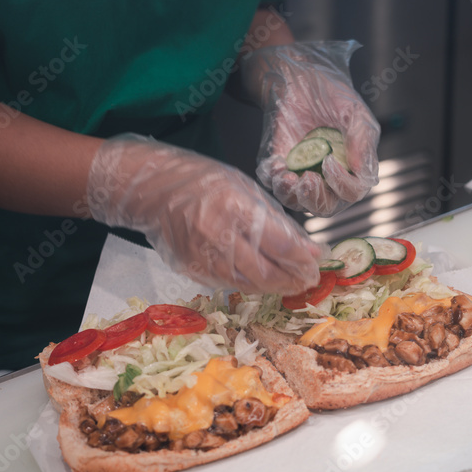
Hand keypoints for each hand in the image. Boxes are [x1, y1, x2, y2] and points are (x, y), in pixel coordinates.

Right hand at [86, 135, 320, 293]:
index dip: (302, 260)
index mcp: (236, 207)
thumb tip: (309, 249)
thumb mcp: (247, 189)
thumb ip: (278, 221)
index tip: (316, 263)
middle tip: (307, 280)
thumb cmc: (205, 183)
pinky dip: (250, 284)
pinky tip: (262, 279)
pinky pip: (228, 284)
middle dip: (292, 280)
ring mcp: (202, 256)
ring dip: (274, 287)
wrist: (155, 191)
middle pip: (266, 272)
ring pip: (248, 284)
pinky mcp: (192, 269)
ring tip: (290, 282)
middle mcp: (218, 234)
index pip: (280, 243)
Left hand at [246, 41, 380, 216]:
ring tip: (288, 177)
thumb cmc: (331, 93)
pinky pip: (274, 185)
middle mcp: (328, 177)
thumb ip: (362, 140)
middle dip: (316, 199)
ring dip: (292, 196)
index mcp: (353, 167)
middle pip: (325, 207)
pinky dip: (273, 181)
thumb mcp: (354, 112)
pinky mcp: (279, 166)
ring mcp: (302, 173)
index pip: (352, 192)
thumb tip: (362, 171)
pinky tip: (276, 166)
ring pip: (297, 202)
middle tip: (308, 180)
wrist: (298, 75)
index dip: (343, 185)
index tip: (330, 162)